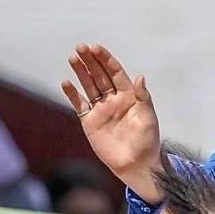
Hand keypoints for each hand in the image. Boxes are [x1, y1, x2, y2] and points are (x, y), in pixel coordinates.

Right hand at [61, 44, 162, 202]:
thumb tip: (139, 77)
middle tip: (81, 47)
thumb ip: (143, 98)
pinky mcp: (90, 121)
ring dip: (81, 72)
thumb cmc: (146, 143)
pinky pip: (79, 104)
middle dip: (91, 61)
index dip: (106, 60)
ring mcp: (101, 110)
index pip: (115, 73)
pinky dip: (72, 94)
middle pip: (100, 75)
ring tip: (72, 57)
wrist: (135, 165)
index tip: (96, 48)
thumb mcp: (148, 119)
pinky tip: (66, 82)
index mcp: (129, 97)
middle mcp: (114, 100)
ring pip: (88, 86)